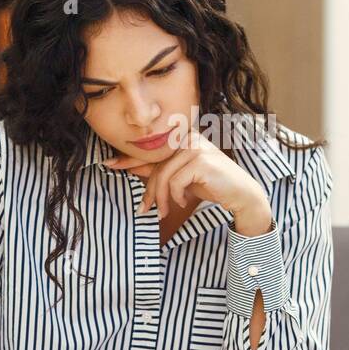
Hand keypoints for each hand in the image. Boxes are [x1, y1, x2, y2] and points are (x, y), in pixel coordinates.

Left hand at [105, 129, 272, 235]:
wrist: (240, 194)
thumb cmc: (210, 184)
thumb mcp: (180, 176)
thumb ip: (158, 169)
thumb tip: (128, 166)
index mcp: (182, 137)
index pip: (151, 149)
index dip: (129, 158)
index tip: (108, 164)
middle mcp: (188, 137)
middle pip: (155, 165)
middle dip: (148, 191)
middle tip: (144, 210)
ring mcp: (195, 147)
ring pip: (163, 175)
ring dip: (161, 199)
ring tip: (166, 211)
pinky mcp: (201, 161)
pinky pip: (175, 182)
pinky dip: (176, 197)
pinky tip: (184, 203)